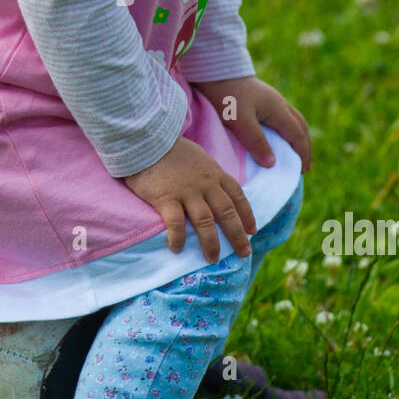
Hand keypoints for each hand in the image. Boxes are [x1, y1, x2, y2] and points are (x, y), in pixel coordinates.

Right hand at [120, 135, 256, 262]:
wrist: (146, 138)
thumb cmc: (169, 148)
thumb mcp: (198, 156)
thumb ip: (208, 173)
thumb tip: (214, 187)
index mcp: (214, 173)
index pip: (237, 196)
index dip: (246, 215)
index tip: (252, 231)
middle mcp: (205, 184)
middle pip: (227, 213)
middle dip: (237, 235)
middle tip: (244, 253)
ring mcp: (186, 191)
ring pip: (205, 222)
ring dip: (211, 243)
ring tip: (212, 259)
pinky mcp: (166, 198)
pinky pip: (176, 224)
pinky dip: (178, 238)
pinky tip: (176, 249)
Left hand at [193, 75, 311, 172]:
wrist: (216, 70)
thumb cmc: (227, 96)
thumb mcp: (240, 121)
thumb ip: (256, 141)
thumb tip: (273, 164)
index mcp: (278, 110)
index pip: (298, 135)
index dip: (303, 154)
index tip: (304, 171)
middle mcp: (280, 104)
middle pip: (301, 127)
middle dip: (305, 147)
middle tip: (305, 166)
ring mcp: (273, 100)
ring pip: (295, 121)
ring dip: (299, 138)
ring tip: (297, 153)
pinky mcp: (264, 99)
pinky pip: (285, 117)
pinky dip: (290, 130)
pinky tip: (281, 136)